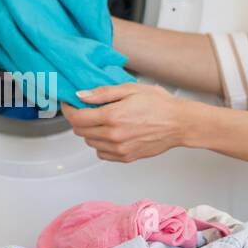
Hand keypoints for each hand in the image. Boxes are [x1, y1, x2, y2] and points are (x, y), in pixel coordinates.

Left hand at [62, 83, 190, 162]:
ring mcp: (119, 149)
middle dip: (79, 119)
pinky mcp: (126, 157)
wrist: (179, 123)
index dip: (69, 110)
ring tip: (102, 120)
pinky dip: (101, 144)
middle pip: (80, 131)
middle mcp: (113, 135)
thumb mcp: (130, 89)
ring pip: (90, 143)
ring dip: (90, 131)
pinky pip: (102, 153)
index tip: (70, 104)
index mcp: (112, 116)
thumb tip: (81, 95)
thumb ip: (102, 93)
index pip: (77, 118)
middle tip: (87, 109)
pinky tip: (111, 133)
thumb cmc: (159, 104)